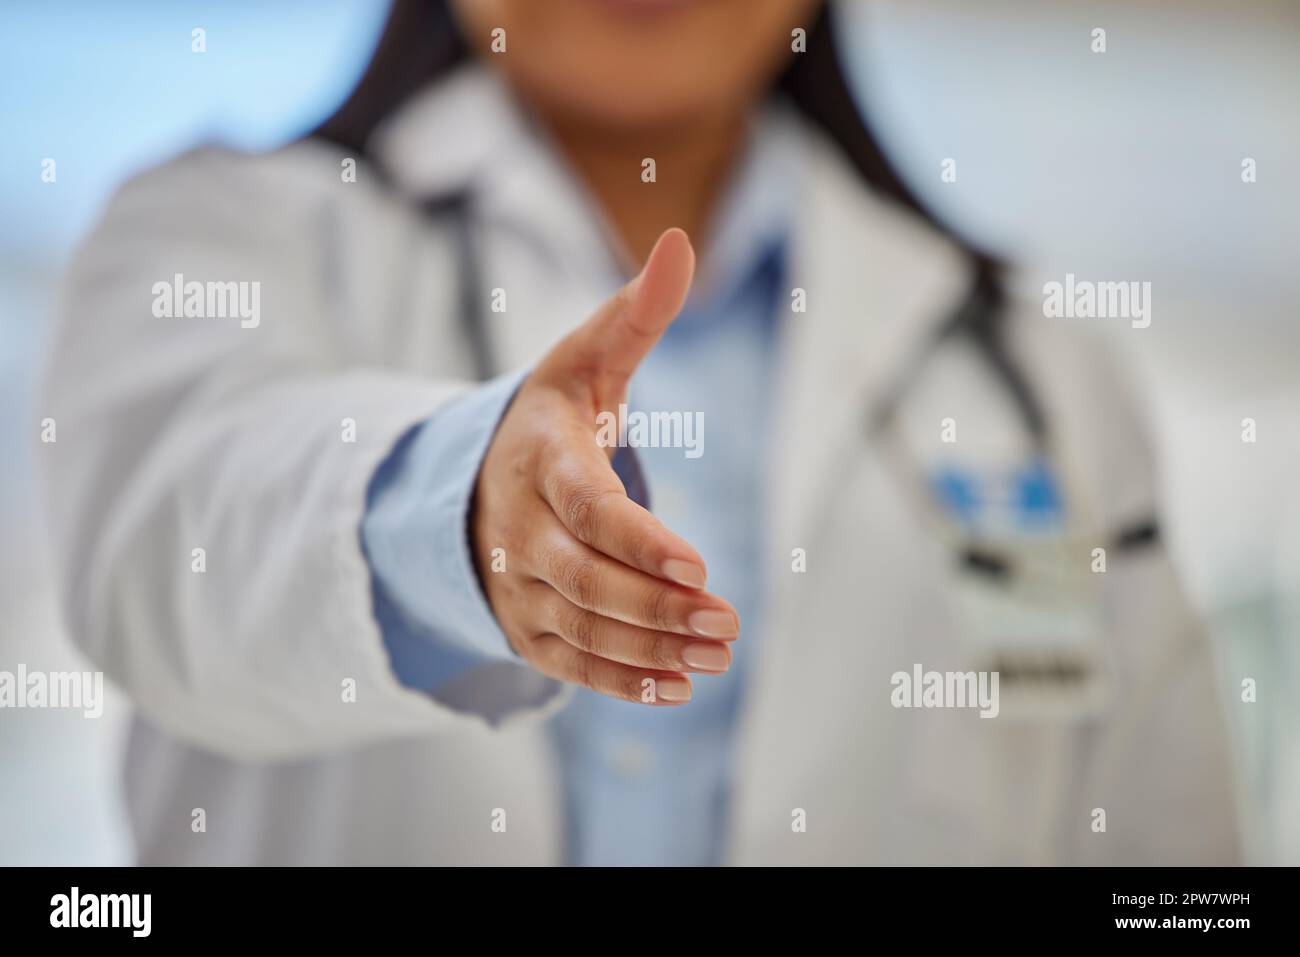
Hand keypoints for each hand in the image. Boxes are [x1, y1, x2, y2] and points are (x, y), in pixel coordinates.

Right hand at [471, 228, 737, 704]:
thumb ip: (635, 313)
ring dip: (652, 650)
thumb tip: (680, 241)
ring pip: (581, 629)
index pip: (587, 510)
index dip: (639, 542)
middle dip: (657, 609)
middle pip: (586, 580)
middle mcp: (519, 530)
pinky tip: (680, 690)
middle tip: (728, 624)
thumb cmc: (549, 418)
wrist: (473, 482)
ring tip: (721, 657)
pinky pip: (569, 665)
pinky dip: (621, 682)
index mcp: (539, 461)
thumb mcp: (584, 360)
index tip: (699, 567)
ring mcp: (517, 586)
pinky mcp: (525, 626)